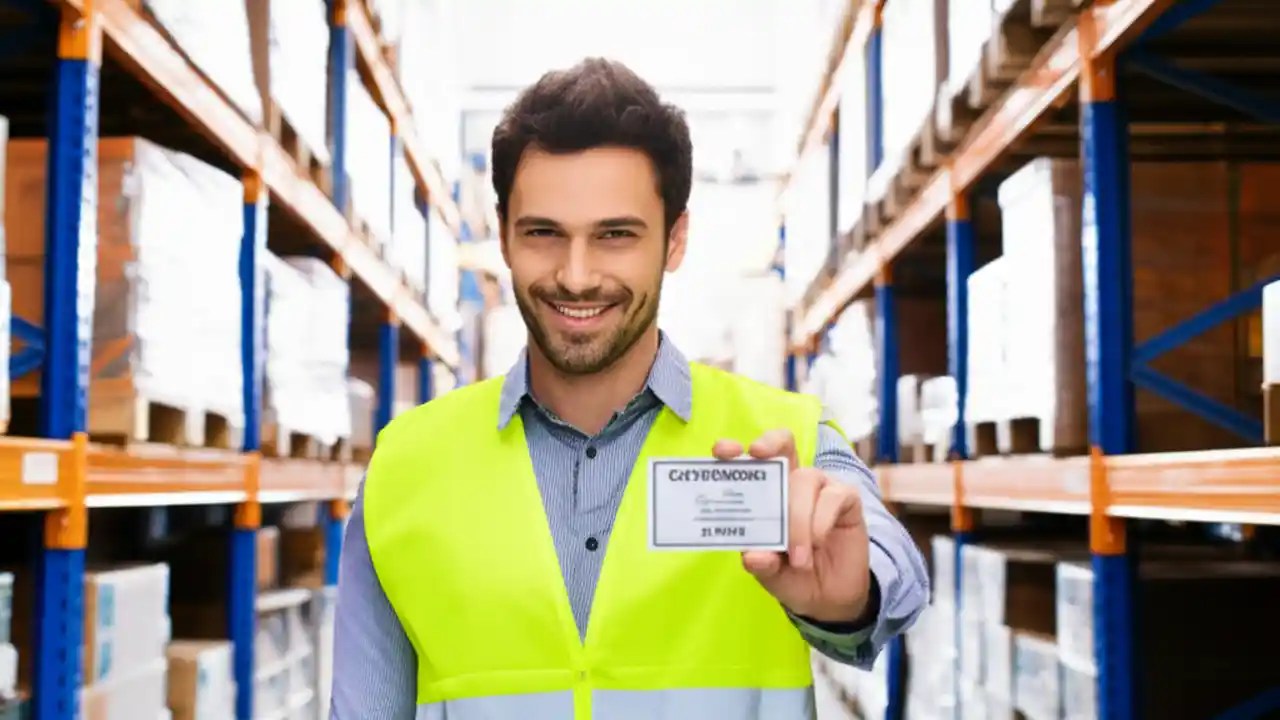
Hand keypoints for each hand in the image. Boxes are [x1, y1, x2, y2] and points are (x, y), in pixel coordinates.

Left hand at [713, 429, 872, 624]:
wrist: (829, 598)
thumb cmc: (792, 575)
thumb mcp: (770, 573)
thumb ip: (761, 563)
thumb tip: (752, 556)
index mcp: (766, 492)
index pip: (750, 461)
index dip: (735, 449)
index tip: (723, 451)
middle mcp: (792, 482)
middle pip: (783, 444)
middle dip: (769, 443)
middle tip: (757, 454)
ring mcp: (821, 487)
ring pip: (805, 480)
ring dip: (798, 519)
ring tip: (797, 557)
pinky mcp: (847, 498)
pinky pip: (833, 497)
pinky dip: (821, 521)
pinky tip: (817, 543)